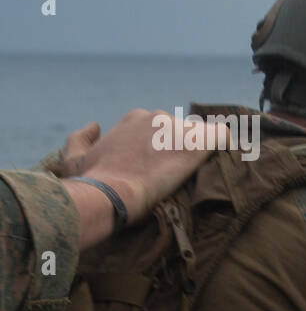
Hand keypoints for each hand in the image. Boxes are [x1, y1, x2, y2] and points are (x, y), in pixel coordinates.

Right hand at [59, 109, 227, 224]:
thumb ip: (81, 139)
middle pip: (183, 133)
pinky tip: (224, 163)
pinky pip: (222, 137)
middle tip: (180, 177)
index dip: (165, 149)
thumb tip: (94, 126)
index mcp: (135, 118)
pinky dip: (226, 148)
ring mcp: (178, 128)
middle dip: (182, 151)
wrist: (111, 193)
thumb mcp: (74, 158)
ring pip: (202, 138)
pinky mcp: (197, 142)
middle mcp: (158, 117)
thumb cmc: (92, 180)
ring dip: (201, 155)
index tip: (163, 168)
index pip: (162, 129)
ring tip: (200, 177)